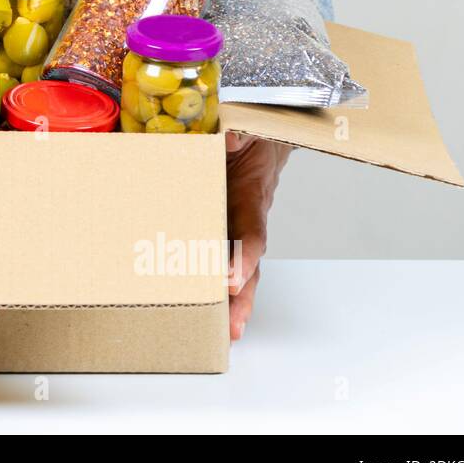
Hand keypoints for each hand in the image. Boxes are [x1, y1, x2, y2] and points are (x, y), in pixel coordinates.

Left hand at [225, 132, 290, 340]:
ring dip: (232, 302)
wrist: (259, 139)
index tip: (232, 279)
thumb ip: (240, 134)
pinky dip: (215, 286)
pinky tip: (204, 308)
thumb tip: (228, 142)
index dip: (244, 258)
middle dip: (242, 299)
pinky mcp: (223, 233)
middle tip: (232, 328)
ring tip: (224, 333)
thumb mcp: (247, 130)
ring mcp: (237, 231)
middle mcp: (248, 222)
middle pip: (250, 267)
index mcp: (251, 199)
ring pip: (239, 272)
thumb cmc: (251, 139)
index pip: (252, 234)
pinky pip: (220, 261)